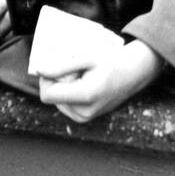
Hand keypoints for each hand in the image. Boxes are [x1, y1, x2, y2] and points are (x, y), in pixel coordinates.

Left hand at [37, 39, 163, 122]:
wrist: (134, 72)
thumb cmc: (113, 61)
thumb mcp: (87, 57)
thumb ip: (61, 66)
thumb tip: (40, 71)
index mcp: (85, 97)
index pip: (47, 95)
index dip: (46, 79)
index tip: (56, 66)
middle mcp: (84, 112)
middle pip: (52, 97)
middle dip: (58, 81)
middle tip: (76, 69)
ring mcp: (85, 118)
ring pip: (58, 101)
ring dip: (64, 86)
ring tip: (82, 76)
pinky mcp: (86, 118)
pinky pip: (66, 104)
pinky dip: (70, 92)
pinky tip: (84, 83)